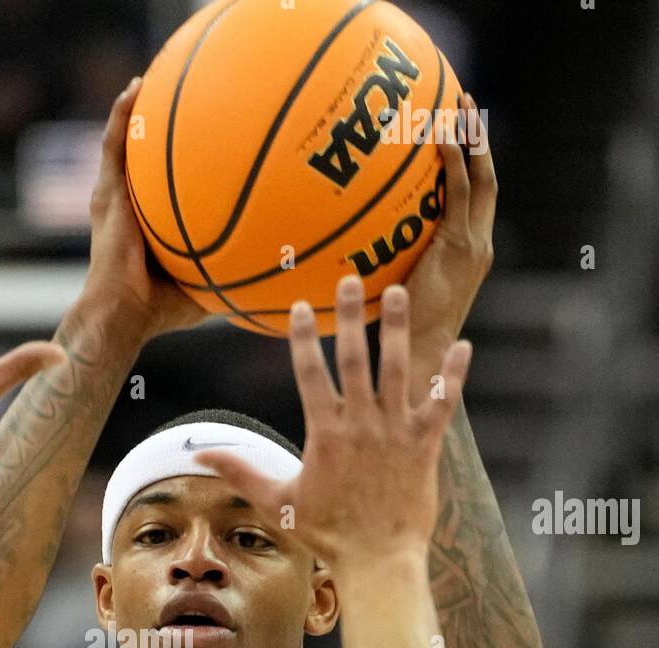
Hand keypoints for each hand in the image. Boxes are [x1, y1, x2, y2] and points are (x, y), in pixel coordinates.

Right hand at [81, 79, 209, 342]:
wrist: (122, 314)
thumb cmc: (160, 310)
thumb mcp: (206, 286)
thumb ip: (232, 272)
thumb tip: (276, 272)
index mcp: (152, 224)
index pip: (167, 186)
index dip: (183, 163)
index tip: (210, 139)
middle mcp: (132, 206)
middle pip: (146, 158)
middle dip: (159, 128)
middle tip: (183, 97)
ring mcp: (116, 198)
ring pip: (126, 143)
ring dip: (137, 110)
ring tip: (151, 77)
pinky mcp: (106, 195)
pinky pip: (113, 145)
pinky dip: (121, 116)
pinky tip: (134, 89)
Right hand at [196, 277, 471, 569]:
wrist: (377, 560)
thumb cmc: (326, 535)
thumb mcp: (276, 501)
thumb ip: (239, 470)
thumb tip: (198, 454)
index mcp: (325, 433)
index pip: (310, 373)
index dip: (303, 338)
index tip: (301, 306)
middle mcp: (361, 424)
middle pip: (353, 359)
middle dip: (350, 316)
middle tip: (351, 279)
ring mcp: (396, 432)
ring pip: (398, 369)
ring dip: (397, 328)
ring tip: (398, 291)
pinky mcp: (425, 445)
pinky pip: (442, 402)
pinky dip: (453, 374)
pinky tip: (462, 346)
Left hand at [406, 93, 496, 391]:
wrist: (415, 360)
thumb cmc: (398, 336)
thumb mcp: (395, 290)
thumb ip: (386, 262)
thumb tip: (345, 241)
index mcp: (469, 255)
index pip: (475, 199)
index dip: (472, 162)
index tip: (458, 129)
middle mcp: (477, 246)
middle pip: (486, 181)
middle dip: (479, 139)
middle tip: (464, 102)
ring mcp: (472, 246)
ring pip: (480, 181)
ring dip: (471, 141)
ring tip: (458, 106)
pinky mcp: (460, 249)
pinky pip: (458, 196)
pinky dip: (453, 164)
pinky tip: (439, 137)